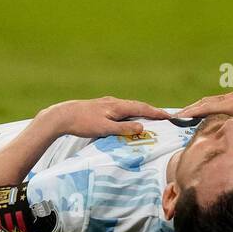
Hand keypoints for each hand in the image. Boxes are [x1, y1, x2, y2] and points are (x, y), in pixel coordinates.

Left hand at [42, 97, 169, 137]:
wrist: (63, 115)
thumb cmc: (83, 123)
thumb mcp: (104, 129)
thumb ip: (123, 129)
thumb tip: (142, 127)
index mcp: (117, 106)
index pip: (142, 108)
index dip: (156, 113)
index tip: (169, 116)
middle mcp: (114, 102)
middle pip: (137, 105)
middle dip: (152, 111)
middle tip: (164, 116)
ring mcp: (107, 103)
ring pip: (129, 107)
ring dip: (141, 111)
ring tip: (150, 117)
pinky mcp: (101, 107)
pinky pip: (122, 109)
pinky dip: (131, 112)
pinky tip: (128, 117)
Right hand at [176, 90, 232, 139]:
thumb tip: (218, 129)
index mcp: (232, 104)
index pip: (207, 107)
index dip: (191, 112)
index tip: (178, 117)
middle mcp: (231, 97)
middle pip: (206, 101)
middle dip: (191, 108)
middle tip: (176, 117)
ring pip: (212, 100)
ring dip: (198, 106)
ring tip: (186, 115)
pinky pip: (218, 101)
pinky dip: (207, 106)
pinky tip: (205, 112)